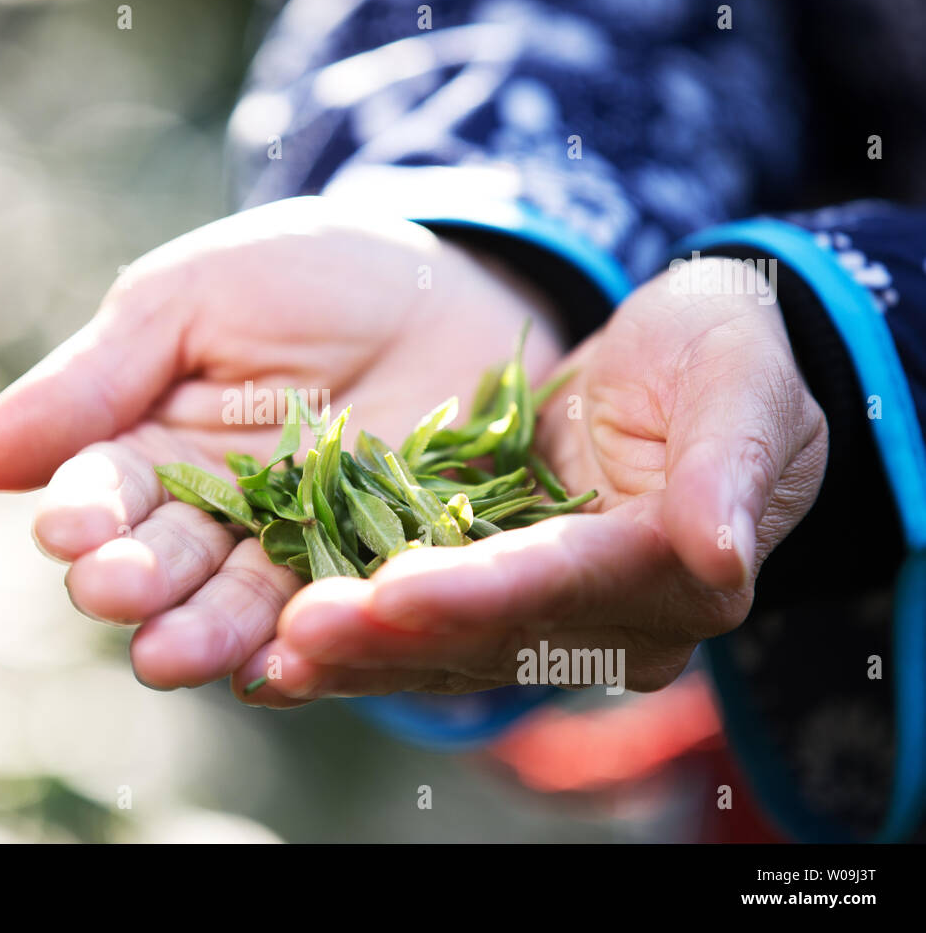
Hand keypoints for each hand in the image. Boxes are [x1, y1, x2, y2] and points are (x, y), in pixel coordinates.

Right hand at [0, 196, 565, 689]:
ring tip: (171, 654)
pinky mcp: (375, 569)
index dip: (84, 513)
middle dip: (138, 580)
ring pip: (239, 602)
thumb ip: (98, 378)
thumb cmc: (309, 276)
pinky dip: (304, 641)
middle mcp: (214, 513)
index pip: (104, 492)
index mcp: (153, 446)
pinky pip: (336, 611)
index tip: (68, 528)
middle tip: (117, 592)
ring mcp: (295, 548)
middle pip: (164, 562)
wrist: (450, 286)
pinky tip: (279, 661)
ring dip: (203, 630)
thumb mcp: (194, 297)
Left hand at [241, 257, 828, 705]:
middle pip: (488, 634)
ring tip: (269, 653)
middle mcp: (605, 622)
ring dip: (356, 654)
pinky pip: (415, 632)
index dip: (483, 591)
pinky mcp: (488, 602)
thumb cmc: (719, 356)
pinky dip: (352, 642)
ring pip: (440, 650)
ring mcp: (542, 622)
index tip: (395, 590)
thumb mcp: (741, 381)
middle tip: (296, 631)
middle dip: (391, 635)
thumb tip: (721, 557)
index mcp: (670, 575)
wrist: (679, 367)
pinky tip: (274, 650)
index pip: (567, 584)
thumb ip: (729, 464)